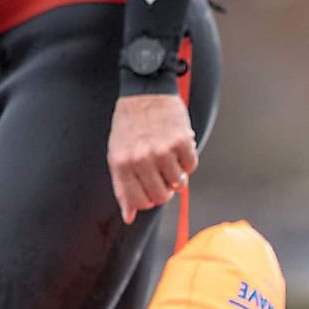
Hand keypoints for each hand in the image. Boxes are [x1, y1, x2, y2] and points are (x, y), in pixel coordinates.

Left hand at [107, 93, 197, 223]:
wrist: (145, 91)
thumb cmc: (130, 124)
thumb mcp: (118, 155)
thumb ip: (123, 187)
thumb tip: (129, 217)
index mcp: (122, 164)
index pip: (140, 202)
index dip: (149, 200)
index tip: (151, 190)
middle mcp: (141, 159)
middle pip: (162, 196)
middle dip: (165, 189)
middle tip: (162, 173)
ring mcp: (162, 150)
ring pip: (178, 183)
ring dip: (177, 172)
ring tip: (169, 155)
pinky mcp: (181, 141)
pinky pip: (191, 166)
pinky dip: (187, 160)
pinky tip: (178, 146)